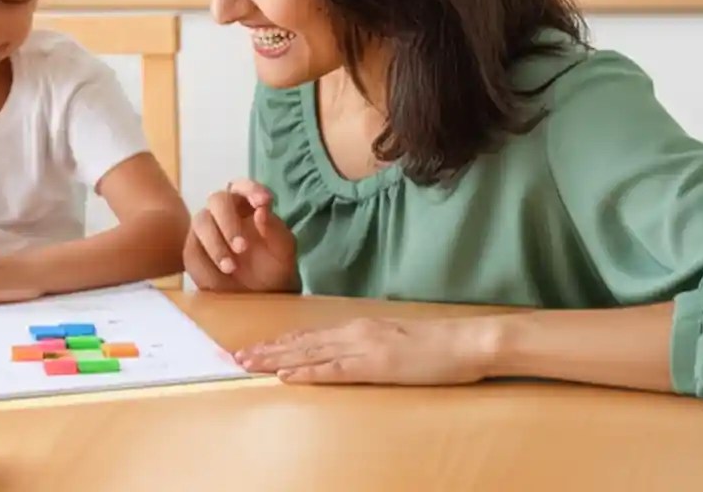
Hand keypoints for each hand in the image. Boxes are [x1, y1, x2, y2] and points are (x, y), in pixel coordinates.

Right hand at [183, 178, 298, 291]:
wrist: (262, 297)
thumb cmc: (275, 267)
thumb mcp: (283, 251)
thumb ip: (275, 230)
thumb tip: (261, 210)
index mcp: (247, 204)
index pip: (242, 186)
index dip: (250, 189)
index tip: (263, 202)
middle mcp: (223, 212)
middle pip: (217, 200)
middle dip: (228, 221)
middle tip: (242, 248)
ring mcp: (205, 231)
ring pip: (200, 222)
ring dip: (214, 244)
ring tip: (230, 268)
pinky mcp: (194, 252)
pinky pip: (191, 251)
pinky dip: (205, 264)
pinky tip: (220, 279)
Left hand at [234, 317, 497, 385]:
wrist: (466, 341)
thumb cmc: (436, 344)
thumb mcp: (394, 339)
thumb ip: (368, 344)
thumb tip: (347, 352)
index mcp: (359, 326)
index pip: (310, 335)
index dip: (280, 342)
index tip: (255, 347)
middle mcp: (354, 332)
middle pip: (301, 342)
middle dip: (267, 350)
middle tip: (236, 357)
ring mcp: (363, 348)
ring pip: (309, 353)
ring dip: (276, 360)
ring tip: (249, 364)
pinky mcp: (375, 365)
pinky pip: (334, 370)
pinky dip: (307, 372)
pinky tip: (287, 375)